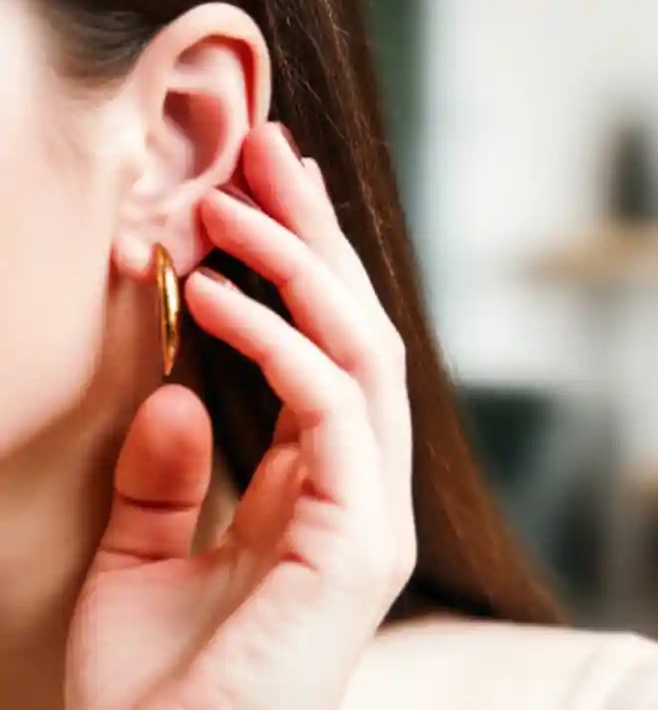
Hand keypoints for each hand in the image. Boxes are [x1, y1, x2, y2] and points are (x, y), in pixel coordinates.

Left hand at [66, 123, 414, 709]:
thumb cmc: (155, 698)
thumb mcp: (136, 566)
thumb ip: (164, 483)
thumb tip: (177, 397)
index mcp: (321, 501)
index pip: (328, 360)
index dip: (297, 273)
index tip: (254, 196)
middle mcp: (362, 499)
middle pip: (360, 337)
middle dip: (316, 240)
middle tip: (271, 152)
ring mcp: (370, 519)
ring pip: (363, 356)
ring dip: (302, 267)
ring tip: (236, 200)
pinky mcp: (359, 542)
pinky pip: (334, 411)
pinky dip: (279, 342)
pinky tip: (218, 295)